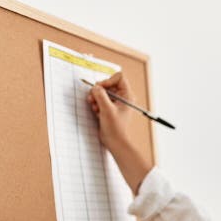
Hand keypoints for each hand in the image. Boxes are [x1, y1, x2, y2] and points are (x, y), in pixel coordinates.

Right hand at [86, 71, 151, 193]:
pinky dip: (96, 104)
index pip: (119, 77)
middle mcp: (122, 97)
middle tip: (93, 99)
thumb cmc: (116, 128)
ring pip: (102, 92)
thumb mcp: (107, 110)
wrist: (115, 143)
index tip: (101, 88)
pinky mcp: (109, 108)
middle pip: (108, 84)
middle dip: (98, 91)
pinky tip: (96, 112)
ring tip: (95, 107)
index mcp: (127, 96)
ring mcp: (115, 103)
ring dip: (95, 98)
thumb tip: (95, 87)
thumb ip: (101, 95)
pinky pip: (100, 100)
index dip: (108, 80)